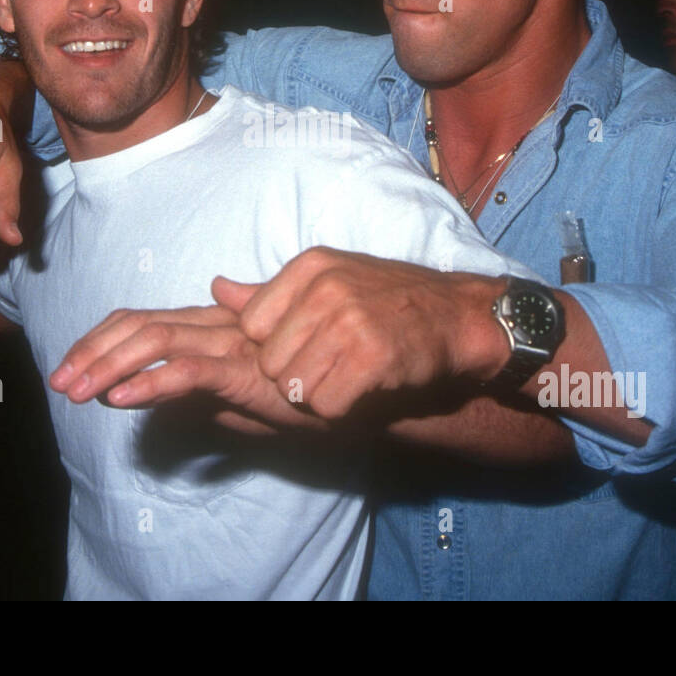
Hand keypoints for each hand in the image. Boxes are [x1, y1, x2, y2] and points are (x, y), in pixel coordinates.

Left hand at [48, 305, 325, 433]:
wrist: (350, 401)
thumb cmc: (291, 395)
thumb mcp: (228, 394)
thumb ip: (188, 387)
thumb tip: (139, 389)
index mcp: (209, 323)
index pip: (141, 319)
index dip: (98, 339)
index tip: (68, 367)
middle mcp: (215, 323)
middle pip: (139, 325)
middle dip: (91, 352)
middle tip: (58, 382)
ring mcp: (230, 344)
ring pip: (157, 341)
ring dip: (109, 365)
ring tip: (78, 391)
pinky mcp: (246, 372)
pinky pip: (192, 372)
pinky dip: (153, 382)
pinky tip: (123, 398)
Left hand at [214, 247, 509, 419]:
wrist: (458, 317)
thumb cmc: (389, 300)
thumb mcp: (329, 280)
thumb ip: (269, 293)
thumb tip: (217, 289)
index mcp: (310, 267)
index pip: (252, 326)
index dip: (274, 347)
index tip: (306, 345)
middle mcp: (326, 289)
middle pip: (271, 362)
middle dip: (295, 376)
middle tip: (332, 367)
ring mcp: (350, 322)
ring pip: (295, 387)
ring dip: (320, 394)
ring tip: (349, 376)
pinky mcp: (373, 357)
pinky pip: (326, 405)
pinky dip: (342, 409)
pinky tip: (364, 389)